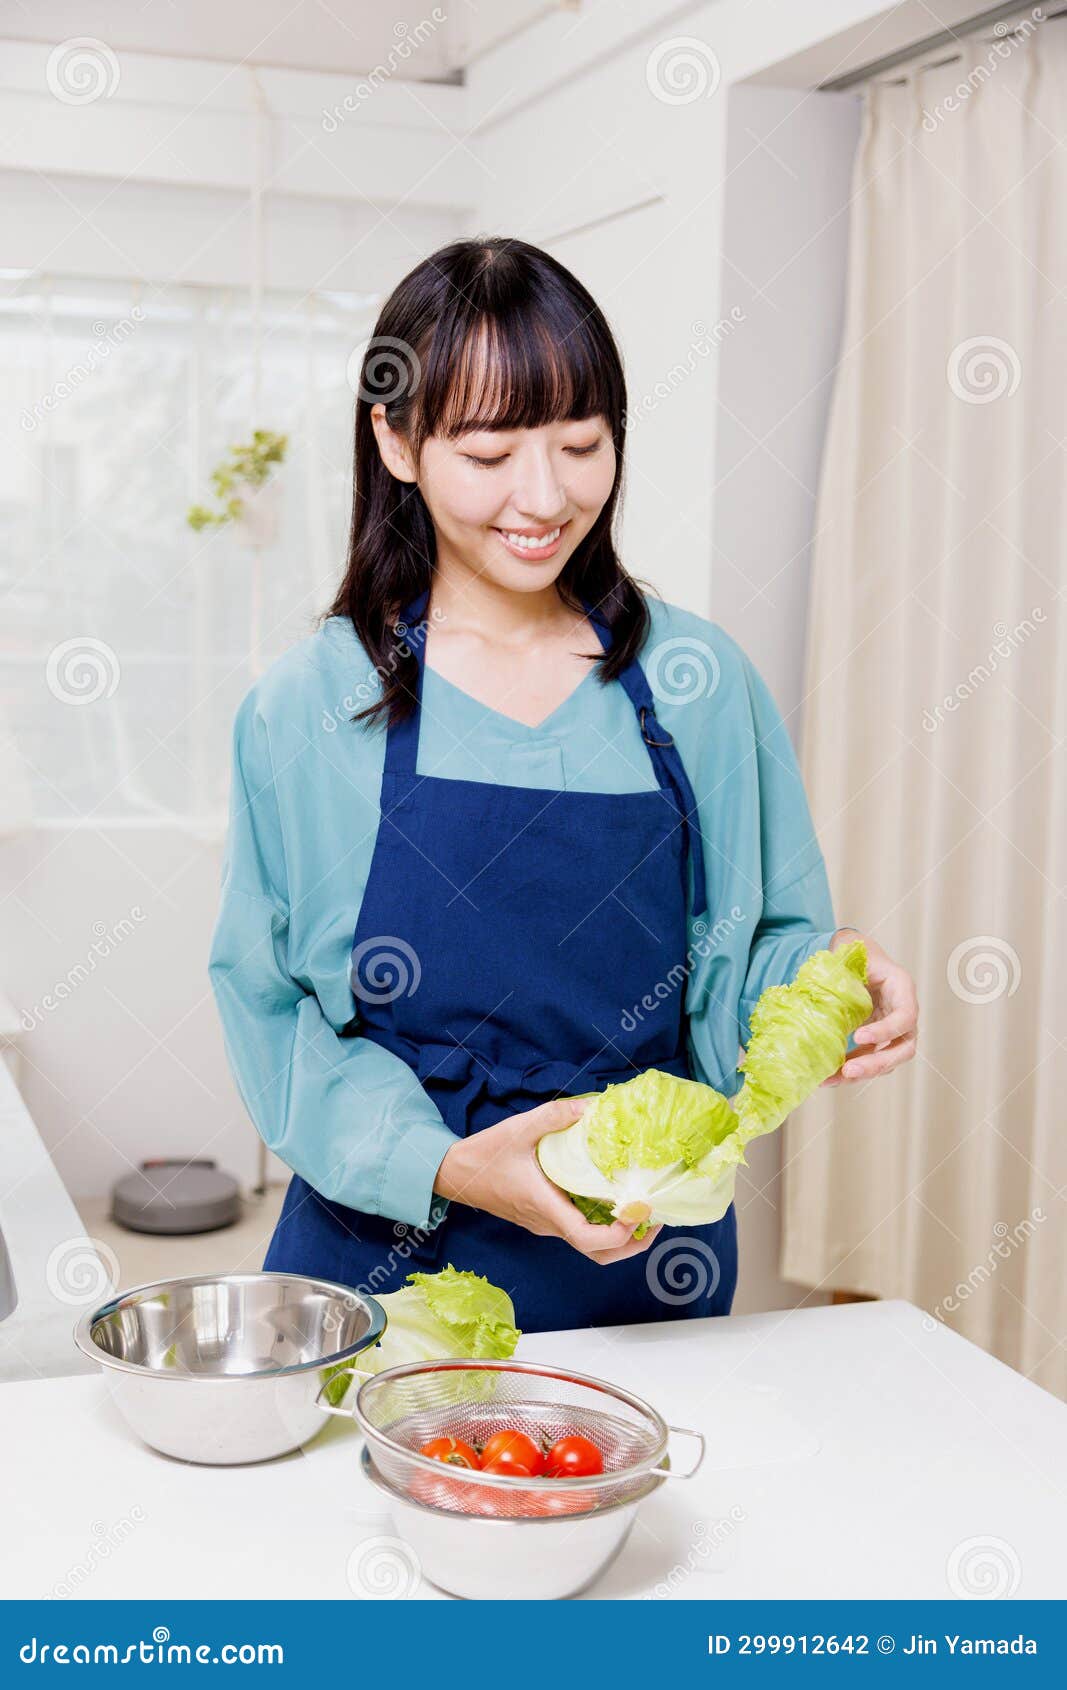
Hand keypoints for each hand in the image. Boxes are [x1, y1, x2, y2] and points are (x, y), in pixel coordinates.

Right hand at [433, 1095, 660, 1263]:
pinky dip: (604, 1226)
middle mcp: (549, 1224)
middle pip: (597, 1254)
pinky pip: (580, 1231)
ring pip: (590, 1247)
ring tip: (642, 1211)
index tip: (639, 1213)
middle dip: (632, 1245)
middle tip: (655, 1219)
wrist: (455, 1174)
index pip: (587, 1239)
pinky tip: (614, 1199)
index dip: (619, 1234)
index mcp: (545, 1207)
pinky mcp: (544, 1219)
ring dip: (621, 1238)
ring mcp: (546, 1225)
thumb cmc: (485, 1155)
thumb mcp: (519, 1127)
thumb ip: (555, 1115)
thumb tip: (594, 1106)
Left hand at [821, 927, 918, 1084]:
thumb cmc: (857, 955)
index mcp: (902, 989)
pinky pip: (869, 1062)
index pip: (905, 1016)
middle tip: (848, 1070)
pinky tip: (828, 1076)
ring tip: (830, 1080)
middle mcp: (904, 1014)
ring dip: (860, 1073)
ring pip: (887, 1062)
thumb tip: (825, 988)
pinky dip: (849, 1071)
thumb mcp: (852, 954)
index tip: (858, 1036)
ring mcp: (893, 1032)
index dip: (885, 1031)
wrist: (857, 962)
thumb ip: (844, 968)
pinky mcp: (878, 1044)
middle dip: (876, 1063)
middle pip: (903, 1049)